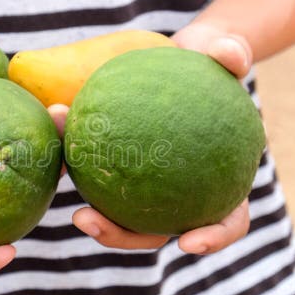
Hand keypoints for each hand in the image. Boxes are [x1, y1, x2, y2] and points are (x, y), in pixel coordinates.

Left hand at [47, 23, 254, 253]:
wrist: (184, 57)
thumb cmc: (212, 58)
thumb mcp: (225, 50)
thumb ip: (233, 53)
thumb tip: (233, 57)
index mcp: (225, 179)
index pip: (229, 220)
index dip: (213, 238)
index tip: (188, 244)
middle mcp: (190, 194)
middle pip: (163, 232)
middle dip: (129, 238)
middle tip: (96, 224)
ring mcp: (156, 188)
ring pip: (129, 220)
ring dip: (102, 224)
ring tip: (76, 214)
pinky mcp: (128, 171)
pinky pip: (106, 179)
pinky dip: (86, 176)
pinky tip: (62, 163)